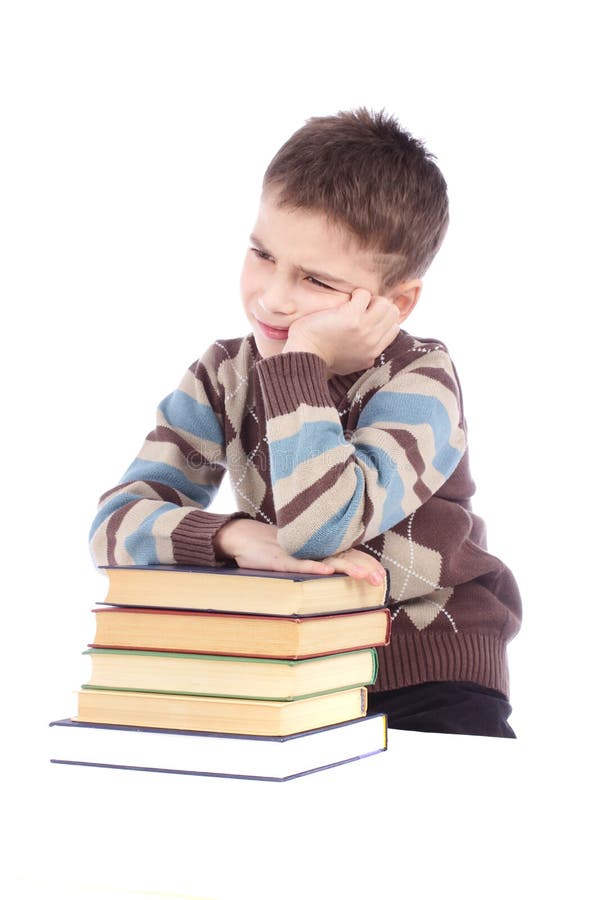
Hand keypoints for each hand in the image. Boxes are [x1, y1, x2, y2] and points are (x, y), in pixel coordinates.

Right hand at [214, 519, 386, 584]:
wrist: (241, 535)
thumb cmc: (268, 549)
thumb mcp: (295, 556)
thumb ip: (313, 561)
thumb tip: (334, 573)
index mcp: (317, 548)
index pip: (347, 554)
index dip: (365, 562)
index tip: (381, 574)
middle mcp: (311, 549)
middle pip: (343, 557)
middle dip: (363, 568)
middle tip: (380, 580)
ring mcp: (296, 553)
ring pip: (326, 561)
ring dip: (347, 568)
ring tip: (365, 576)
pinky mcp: (279, 560)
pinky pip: (299, 564)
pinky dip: (313, 567)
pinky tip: (328, 572)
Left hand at [282, 288, 401, 375]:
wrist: (303, 355)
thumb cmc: (320, 357)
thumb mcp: (351, 362)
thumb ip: (365, 354)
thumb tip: (373, 348)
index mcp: (374, 353)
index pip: (394, 328)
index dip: (382, 317)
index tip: (368, 314)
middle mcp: (373, 342)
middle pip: (392, 312)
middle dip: (378, 305)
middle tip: (362, 306)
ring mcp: (364, 330)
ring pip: (384, 303)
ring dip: (370, 298)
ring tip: (354, 302)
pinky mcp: (352, 317)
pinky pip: (365, 294)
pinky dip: (356, 293)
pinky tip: (345, 298)